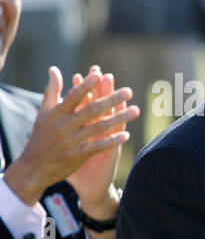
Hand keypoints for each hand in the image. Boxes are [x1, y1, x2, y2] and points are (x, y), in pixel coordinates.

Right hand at [4, 67, 137, 206]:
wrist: (33, 168)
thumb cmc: (40, 137)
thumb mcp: (43, 114)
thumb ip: (52, 91)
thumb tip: (54, 69)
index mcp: (55, 114)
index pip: (73, 97)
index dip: (86, 85)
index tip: (99, 74)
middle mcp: (64, 126)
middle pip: (91, 110)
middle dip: (110, 100)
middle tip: (128, 91)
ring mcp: (72, 141)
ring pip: (98, 127)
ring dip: (118, 118)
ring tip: (136, 111)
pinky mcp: (78, 155)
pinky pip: (98, 146)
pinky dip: (111, 141)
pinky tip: (126, 135)